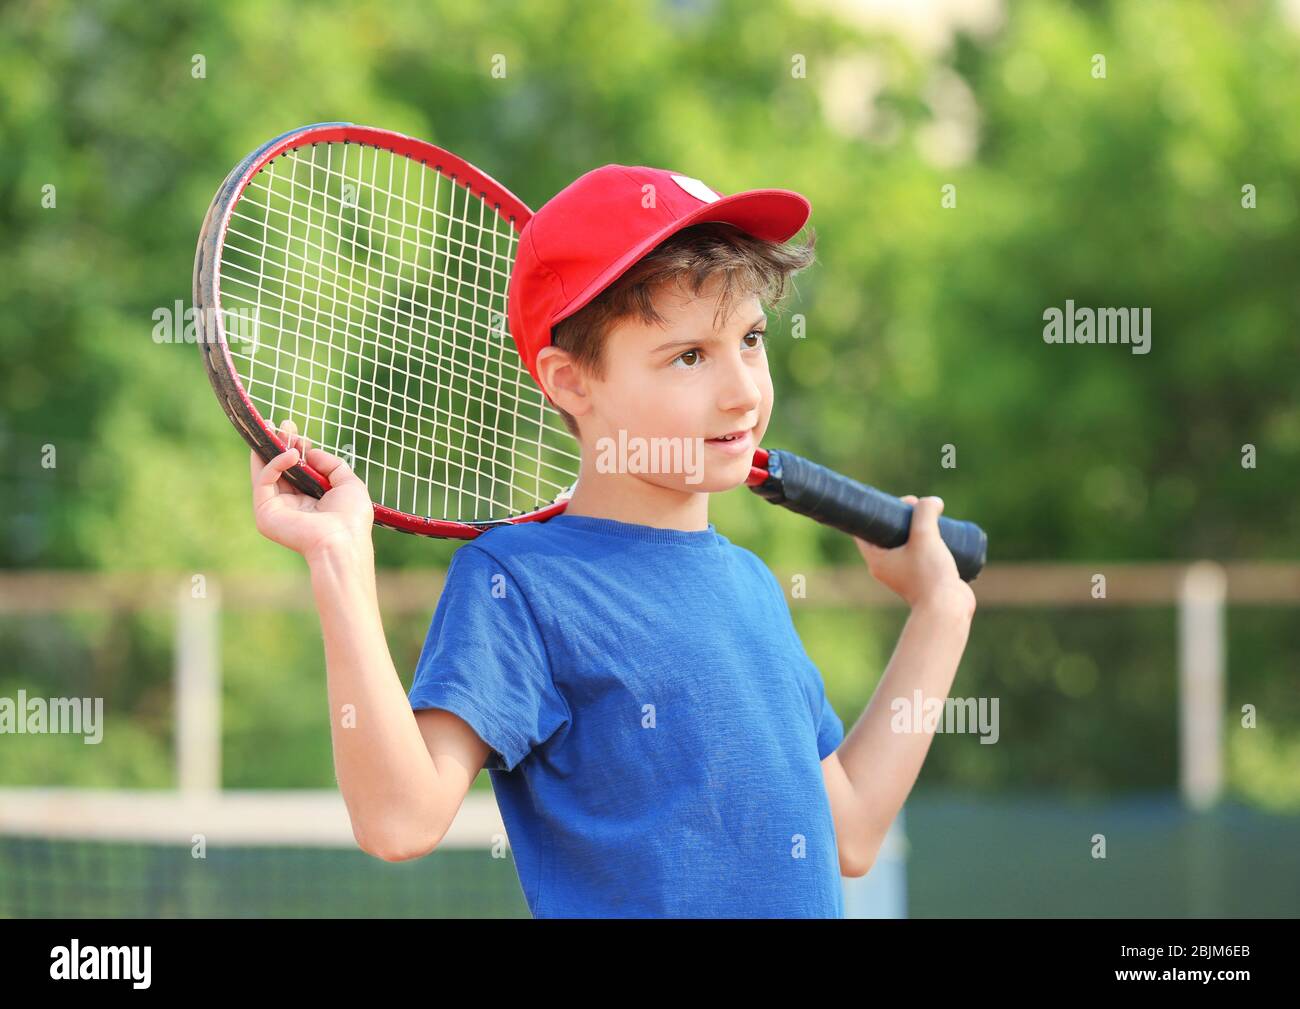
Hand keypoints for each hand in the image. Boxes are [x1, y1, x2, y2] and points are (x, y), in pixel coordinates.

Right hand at [250, 420, 373, 561]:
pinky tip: (291, 454)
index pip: (296, 472)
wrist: (342, 541)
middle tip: (283, 424)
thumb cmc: (351, 518)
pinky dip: (275, 463)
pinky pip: (264, 480)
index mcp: (309, 501)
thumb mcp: (349, 483)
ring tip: (278, 428)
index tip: (299, 433)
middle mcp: (290, 505)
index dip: (296, 451)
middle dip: (279, 445)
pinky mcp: (265, 513)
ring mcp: (275, 509)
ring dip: (271, 448)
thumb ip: (331, 464)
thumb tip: (310, 452)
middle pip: (279, 469)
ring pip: (266, 471)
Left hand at [853, 495, 975, 617]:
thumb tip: (932, 501)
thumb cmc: (930, 574)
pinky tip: (943, 535)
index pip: (867, 528)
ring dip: (918, 529)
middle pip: (888, 533)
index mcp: (876, 559)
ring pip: (906, 543)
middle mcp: (886, 567)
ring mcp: (904, 574)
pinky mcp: (922, 578)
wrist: (948, 608)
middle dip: (903, 517)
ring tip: (934, 518)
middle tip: (919, 506)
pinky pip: (920, 555)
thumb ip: (925, 512)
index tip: (901, 502)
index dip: (881, 510)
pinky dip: (928, 543)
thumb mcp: (925, 536)